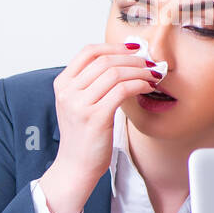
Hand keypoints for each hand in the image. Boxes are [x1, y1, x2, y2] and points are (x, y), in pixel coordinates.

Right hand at [40, 42, 162, 212]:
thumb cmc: (83, 136)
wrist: (76, 166)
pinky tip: (147, 87)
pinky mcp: (95, 117)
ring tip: (151, 75)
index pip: (88, 52)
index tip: (133, 49)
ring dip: (139, 71)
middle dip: (132, 59)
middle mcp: (68, 92)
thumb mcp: (78, 104)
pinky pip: (122, 90)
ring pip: (115, 73)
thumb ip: (91, 83)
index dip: (114, 46)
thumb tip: (123, 61)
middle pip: (104, 60)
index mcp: (62, 84)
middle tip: (149, 63)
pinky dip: (139, 84)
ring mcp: (80, 104)